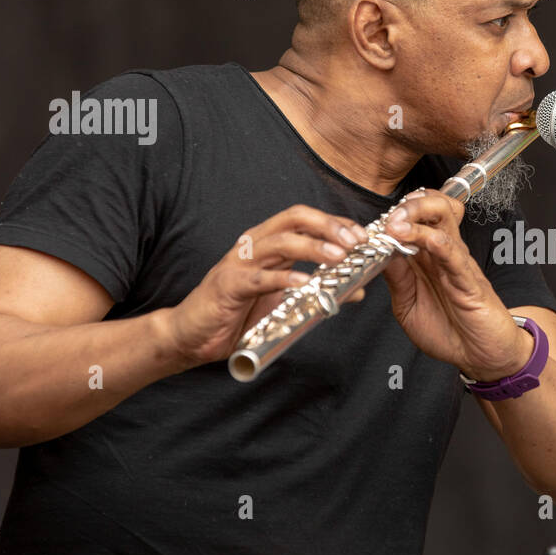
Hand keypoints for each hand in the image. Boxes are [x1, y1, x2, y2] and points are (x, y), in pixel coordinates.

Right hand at [167, 204, 369, 366]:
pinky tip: (306, 283)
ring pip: (281, 242)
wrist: (192, 335)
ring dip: (313, 247)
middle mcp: (255, 245)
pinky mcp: (230, 285)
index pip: (306, 219)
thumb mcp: (284, 301)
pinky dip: (285, 278)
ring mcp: (240, 263)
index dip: (336, 222)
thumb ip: (319, 291)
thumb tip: (358, 291)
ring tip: (339, 257)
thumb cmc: (237, 313)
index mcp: (268, 243)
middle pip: (295, 219)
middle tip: (355, 241)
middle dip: (329, 226)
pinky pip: (261, 278)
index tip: (363, 235)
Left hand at [379, 188, 532, 380]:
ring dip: (417, 215)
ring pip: (443, 221)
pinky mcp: (469, 281)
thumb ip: (396, 280)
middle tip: (388, 218)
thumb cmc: (449, 331)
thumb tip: (378, 252)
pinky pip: (453, 253)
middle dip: (408, 205)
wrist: (481, 356)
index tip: (371, 225)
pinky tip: (424, 239)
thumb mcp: (408, 307)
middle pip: (431, 208)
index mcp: (426, 259)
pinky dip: (437, 241)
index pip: (413, 219)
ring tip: (395, 224)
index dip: (392, 214)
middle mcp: (442, 254)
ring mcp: (456, 264)